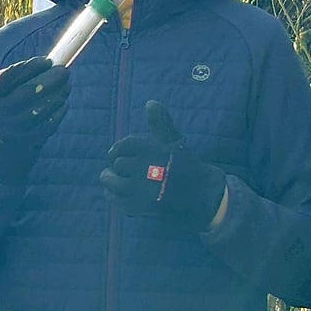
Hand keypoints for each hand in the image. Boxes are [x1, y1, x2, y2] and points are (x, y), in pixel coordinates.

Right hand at [0, 56, 70, 183]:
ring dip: (58, 94)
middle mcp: (0, 115)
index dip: (29, 67)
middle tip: (64, 71)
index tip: (46, 61)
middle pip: (27, 91)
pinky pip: (49, 123)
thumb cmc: (6, 118)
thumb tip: (50, 65)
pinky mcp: (29, 141)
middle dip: (49, 79)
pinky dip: (60, 111)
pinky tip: (64, 102)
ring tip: (66, 86)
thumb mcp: (1, 102)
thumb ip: (17, 85)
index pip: (8, 77)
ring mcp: (14, 129)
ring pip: (41, 108)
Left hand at [100, 100, 225, 231]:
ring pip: (113, 181)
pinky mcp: (141, 207)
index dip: (118, 149)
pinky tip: (114, 193)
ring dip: (109, 179)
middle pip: (119, 163)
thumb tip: (150, 103)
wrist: (202, 198)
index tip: (116, 153)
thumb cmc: (184, 166)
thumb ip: (161, 123)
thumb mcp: (174, 143)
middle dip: (116, 165)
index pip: (125, 145)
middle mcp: (148, 169)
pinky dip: (112, 196)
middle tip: (117, 167)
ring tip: (109, 178)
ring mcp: (143, 190)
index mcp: (155, 150)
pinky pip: (117, 200)